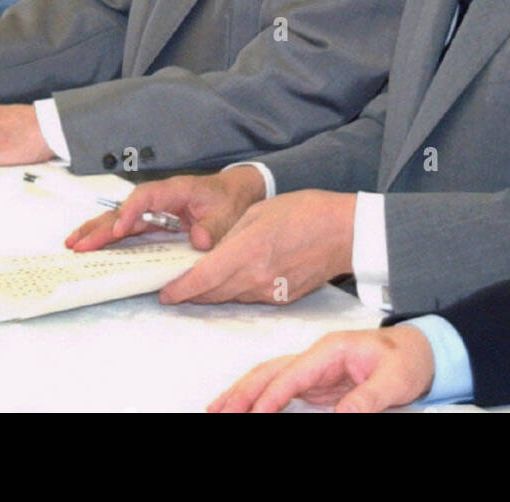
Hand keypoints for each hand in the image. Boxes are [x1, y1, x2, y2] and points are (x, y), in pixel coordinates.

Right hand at [64, 167, 266, 252]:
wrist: (234, 194)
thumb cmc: (228, 200)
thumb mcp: (226, 213)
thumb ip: (213, 227)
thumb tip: (200, 242)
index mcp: (175, 191)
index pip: (146, 197)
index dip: (130, 212)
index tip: (120, 230)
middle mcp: (158, 200)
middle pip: (124, 210)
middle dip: (101, 227)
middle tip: (78, 245)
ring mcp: (153, 211)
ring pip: (119, 220)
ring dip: (97, 232)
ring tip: (73, 245)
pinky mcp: (152, 223)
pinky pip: (126, 230)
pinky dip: (108, 237)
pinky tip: (90, 246)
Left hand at [156, 190, 356, 305]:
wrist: (345, 232)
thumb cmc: (306, 212)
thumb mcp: (259, 212)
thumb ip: (231, 235)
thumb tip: (211, 253)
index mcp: (248, 250)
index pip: (203, 278)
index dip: (180, 289)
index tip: (165, 292)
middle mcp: (256, 276)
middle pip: (212, 293)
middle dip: (191, 293)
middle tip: (175, 288)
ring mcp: (270, 291)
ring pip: (230, 297)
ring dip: (212, 292)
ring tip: (202, 282)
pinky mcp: (282, 298)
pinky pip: (250, 298)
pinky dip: (237, 290)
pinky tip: (236, 278)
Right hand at [209, 326, 434, 412]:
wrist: (418, 350)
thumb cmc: (407, 359)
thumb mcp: (394, 380)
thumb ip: (368, 398)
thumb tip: (342, 419)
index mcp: (331, 349)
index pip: (293, 373)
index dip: (272, 395)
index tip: (254, 414)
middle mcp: (316, 356)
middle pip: (270, 371)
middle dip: (242, 392)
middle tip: (217, 412)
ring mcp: (313, 369)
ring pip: (268, 378)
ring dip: (241, 393)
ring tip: (215, 410)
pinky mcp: (314, 383)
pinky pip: (279, 389)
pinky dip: (258, 398)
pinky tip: (243, 409)